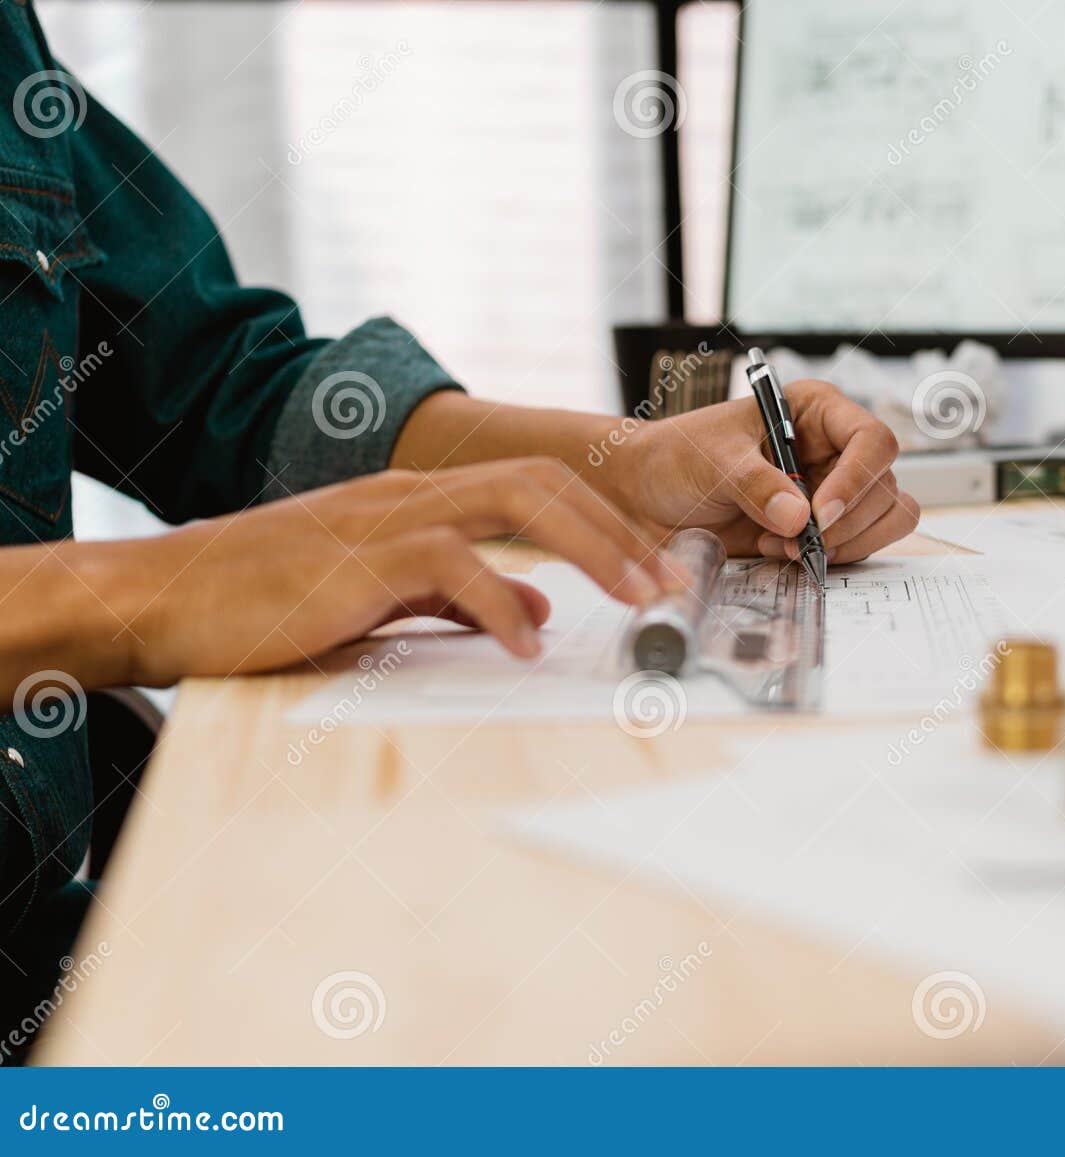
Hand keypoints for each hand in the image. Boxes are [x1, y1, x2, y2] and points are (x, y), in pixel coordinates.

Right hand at [110, 460, 680, 681]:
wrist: (163, 597)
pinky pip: (449, 566)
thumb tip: (535, 608)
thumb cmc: (265, 600)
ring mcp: (385, 520)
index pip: (537, 487)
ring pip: (515, 504)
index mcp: (422, 500)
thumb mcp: (383, 596)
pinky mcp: (356, 560)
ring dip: (590, 550)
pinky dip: (500, 602)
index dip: (606, 522)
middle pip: (544, 483)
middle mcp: (413, 495)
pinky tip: (530, 641)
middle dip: (619, 530)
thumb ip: (459, 597)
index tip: (654, 568)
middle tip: (670, 582)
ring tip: (637, 599)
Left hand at [610, 380, 918, 562]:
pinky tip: (780, 551)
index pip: (871, 439)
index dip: (856, 479)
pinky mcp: (824, 527)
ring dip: (843, 543)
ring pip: (885, 518)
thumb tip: (799, 517)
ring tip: (783, 545)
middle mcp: (835, 448)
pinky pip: (860, 546)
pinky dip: (831, 557)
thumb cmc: (676, 458)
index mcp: (816, 411)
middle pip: (883, 487)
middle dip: (844, 522)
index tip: (820, 513)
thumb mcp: (712, 461)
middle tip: (793, 538)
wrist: (647, 498)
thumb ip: (754, 485)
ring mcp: (834, 489)